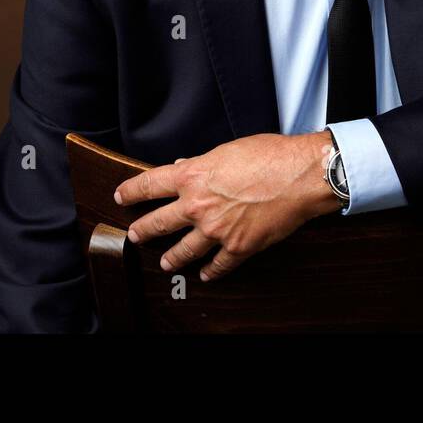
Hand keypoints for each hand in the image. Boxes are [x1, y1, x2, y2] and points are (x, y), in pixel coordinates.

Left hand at [114, 130, 341, 280]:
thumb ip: (203, 162)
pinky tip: (206, 274)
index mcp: (193, 175)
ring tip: (165, 262)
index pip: (149, 184)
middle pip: (158, 222)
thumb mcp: (228, 150)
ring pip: (183, 250)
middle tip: (135, 234)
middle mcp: (198, 205)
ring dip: (172, 257)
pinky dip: (211, 271)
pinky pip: (218, 265)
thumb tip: (186, 165)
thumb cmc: (270, 156)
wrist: (300, 176)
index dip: (132, 191)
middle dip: (143, 229)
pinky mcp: (238, 247)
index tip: (122, 196)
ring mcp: (216, 230)